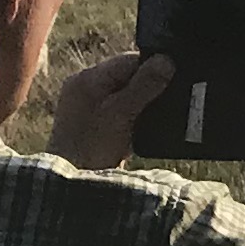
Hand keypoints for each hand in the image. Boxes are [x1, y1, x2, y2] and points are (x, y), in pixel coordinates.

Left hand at [48, 50, 173, 172]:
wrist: (72, 186)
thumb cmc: (92, 149)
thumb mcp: (122, 114)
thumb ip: (144, 85)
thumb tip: (167, 59)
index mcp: (86, 80)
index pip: (129, 61)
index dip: (153, 70)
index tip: (172, 83)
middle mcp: (83, 88)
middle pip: (127, 76)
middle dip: (148, 87)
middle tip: (165, 103)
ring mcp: (86, 107)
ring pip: (125, 93)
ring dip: (142, 104)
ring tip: (151, 119)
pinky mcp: (93, 125)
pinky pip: (119, 110)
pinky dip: (133, 117)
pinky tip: (140, 130)